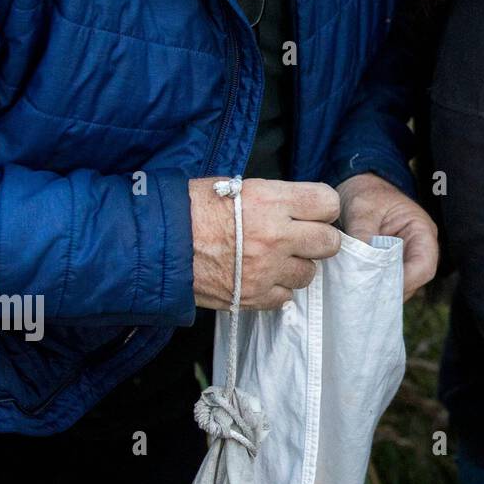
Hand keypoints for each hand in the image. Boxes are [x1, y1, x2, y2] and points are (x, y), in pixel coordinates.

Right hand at [189, 178, 342, 310]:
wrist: (155, 243)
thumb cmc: (189, 208)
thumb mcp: (234, 186)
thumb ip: (274, 197)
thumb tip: (298, 206)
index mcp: (271, 201)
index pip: (328, 203)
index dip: (323, 208)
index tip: (314, 212)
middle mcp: (275, 236)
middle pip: (329, 243)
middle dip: (319, 240)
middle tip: (302, 238)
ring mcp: (265, 270)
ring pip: (309, 274)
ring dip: (296, 267)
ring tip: (274, 258)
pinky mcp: (252, 296)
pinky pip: (285, 297)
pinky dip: (276, 289)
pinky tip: (259, 277)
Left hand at [335, 172, 438, 299]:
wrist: (357, 187)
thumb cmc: (366, 193)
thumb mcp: (363, 209)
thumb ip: (362, 235)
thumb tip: (357, 266)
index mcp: (421, 231)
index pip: (424, 266)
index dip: (404, 281)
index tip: (376, 289)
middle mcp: (418, 249)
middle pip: (413, 281)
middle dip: (389, 292)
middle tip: (362, 299)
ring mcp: (404, 259)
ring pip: (399, 287)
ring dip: (379, 293)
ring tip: (355, 297)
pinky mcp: (389, 266)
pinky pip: (385, 284)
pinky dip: (371, 289)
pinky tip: (354, 292)